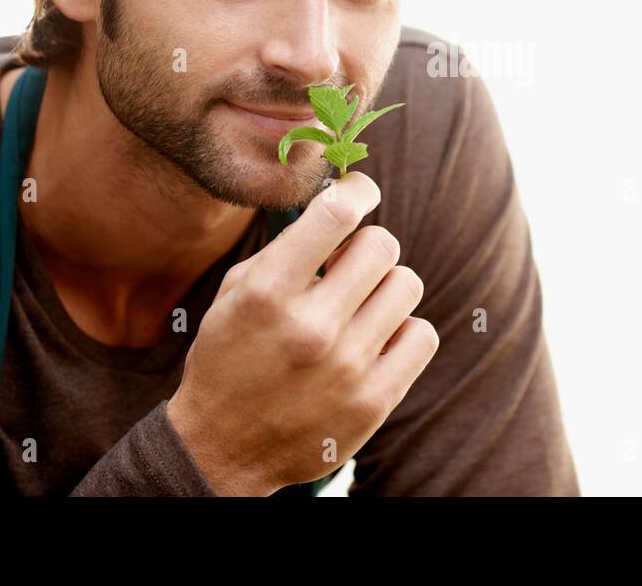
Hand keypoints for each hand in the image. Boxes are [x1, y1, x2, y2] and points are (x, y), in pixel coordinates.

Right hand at [167, 171, 438, 494]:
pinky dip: (402, 331)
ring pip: (407, 285)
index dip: (358, 190)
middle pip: (382, 246)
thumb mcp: (236, 292)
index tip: (361, 191)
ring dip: (384, 289)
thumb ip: (288, 247)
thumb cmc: (229, 357)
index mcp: (268, 293)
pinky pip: (421, 334)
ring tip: (359, 307)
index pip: (336, 213)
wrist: (220, 451)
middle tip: (349, 266)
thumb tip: (342, 201)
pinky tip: (375, 340)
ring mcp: (347, 368)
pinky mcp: (374, 402)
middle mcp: (311, 327)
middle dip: (366, 247)